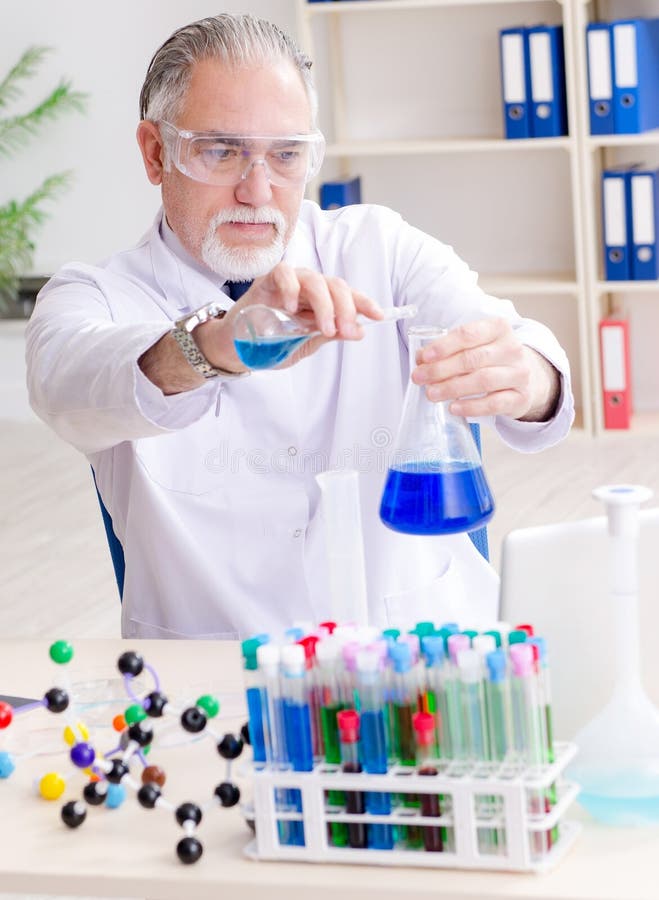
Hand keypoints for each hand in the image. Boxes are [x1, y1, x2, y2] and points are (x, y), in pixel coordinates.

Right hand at [199, 263, 383, 370]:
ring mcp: (289, 281)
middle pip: (335, 286)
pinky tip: (291, 309)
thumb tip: (359, 332)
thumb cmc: (270, 343)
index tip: (379, 315)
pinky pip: (283, 274)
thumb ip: (329, 335)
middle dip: (346, 308)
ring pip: (315, 280)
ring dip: (324, 305)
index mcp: (322, 301)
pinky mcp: (267, 280)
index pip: (348, 296)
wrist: (236, 347)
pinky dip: (290, 289)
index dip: (365, 302)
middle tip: (345, 331)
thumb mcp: (305, 344)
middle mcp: (309, 287)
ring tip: (324, 328)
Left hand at [411, 318, 560, 421]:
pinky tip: (454, 407)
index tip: (424, 357)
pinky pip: (494, 403)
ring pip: (483, 380)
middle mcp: (512, 349)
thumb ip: (448, 350)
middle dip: (442, 369)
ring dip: (453, 388)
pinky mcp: (520, 397)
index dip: (444, 346)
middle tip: (420, 378)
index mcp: (498, 329)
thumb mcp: (473, 347)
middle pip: (473, 359)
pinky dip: (471, 407)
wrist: (525, 379)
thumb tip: (421, 359)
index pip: (468, 334)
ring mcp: (519, 373)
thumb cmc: (491, 360)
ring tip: (432, 394)